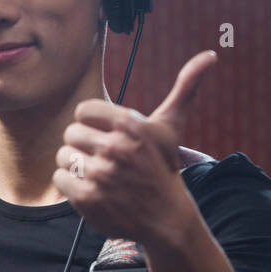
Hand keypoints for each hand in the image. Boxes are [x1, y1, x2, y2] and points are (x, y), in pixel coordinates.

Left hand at [51, 50, 217, 247]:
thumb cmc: (162, 166)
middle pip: (72, 133)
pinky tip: (91, 188)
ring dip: (76, 165)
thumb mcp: (171, 126)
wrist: (165, 216)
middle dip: (85, 145)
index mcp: (130, 125)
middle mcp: (115, 148)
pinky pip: (60, 179)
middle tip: (104, 158)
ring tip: (98, 174)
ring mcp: (100, 174)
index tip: (106, 135)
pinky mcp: (87, 198)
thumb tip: (210, 55)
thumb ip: (185, 88)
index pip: (83, 111)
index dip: (92, 124)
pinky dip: (71, 184)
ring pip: (63, 156)